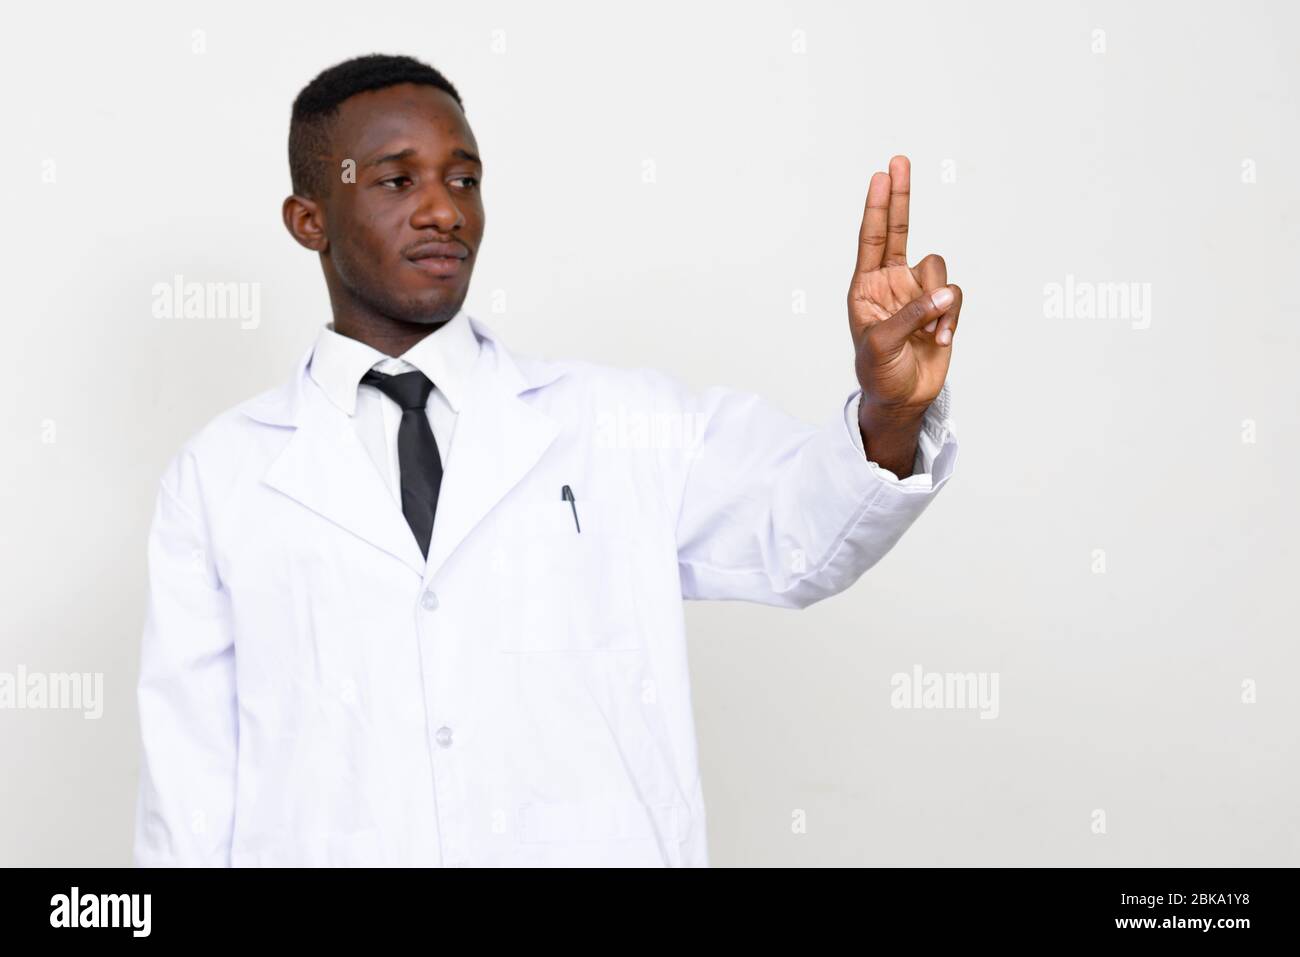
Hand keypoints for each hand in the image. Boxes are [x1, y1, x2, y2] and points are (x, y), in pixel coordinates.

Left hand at [848, 155, 961, 423]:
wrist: (902, 398)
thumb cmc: (878, 372)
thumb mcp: (882, 343)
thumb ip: (911, 314)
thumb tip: (942, 293)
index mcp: (866, 287)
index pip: (871, 238)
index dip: (877, 206)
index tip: (881, 175)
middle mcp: (892, 282)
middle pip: (899, 230)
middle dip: (901, 198)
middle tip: (900, 161)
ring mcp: (917, 293)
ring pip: (938, 269)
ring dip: (938, 299)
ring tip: (930, 330)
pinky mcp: (941, 308)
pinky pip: (953, 297)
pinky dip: (950, 318)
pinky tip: (939, 340)